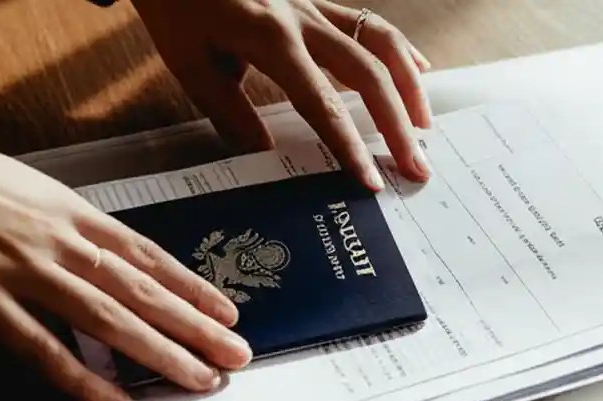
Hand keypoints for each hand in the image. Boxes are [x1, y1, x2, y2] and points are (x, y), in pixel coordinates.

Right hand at [0, 97, 252, 400]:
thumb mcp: (31, 190)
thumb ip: (74, 225)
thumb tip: (116, 255)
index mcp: (73, 212)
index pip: (150, 258)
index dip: (193, 288)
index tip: (229, 313)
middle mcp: (60, 242)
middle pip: (143, 293)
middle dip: (196, 328)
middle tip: (238, 357)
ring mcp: (23, 272)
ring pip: (108, 321)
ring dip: (160, 354)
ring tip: (200, 380)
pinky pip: (41, 348)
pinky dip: (81, 377)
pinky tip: (116, 400)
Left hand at [132, 0, 432, 190]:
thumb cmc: (177, 7)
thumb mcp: (192, 66)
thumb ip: (232, 113)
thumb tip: (268, 156)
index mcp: (271, 39)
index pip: (322, 104)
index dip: (349, 146)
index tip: (370, 181)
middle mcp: (304, 19)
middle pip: (369, 74)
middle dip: (397, 125)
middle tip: (416, 167)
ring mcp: (315, 5)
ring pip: (381, 41)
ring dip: (410, 85)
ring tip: (425, 126)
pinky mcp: (316, 0)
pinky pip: (368, 23)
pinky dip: (398, 48)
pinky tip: (419, 70)